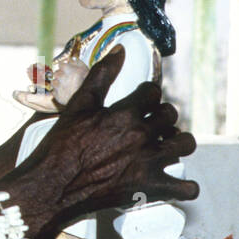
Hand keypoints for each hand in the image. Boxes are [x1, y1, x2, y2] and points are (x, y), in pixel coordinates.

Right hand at [13, 46, 198, 237]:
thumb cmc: (61, 146)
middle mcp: (141, 136)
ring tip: (167, 145)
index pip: (153, 92)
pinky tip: (176, 181)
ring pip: (185, 144)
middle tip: (152, 123)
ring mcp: (148, 163)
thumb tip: (119, 50)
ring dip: (179, 142)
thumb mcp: (79, 105)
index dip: (147, 95)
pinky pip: (185, 188)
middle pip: (171, 115)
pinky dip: (185, 186)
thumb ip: (101, 75)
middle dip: (163, 116)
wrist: (53, 186)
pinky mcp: (150, 188)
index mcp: (125, 114)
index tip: (141, 101)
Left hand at [49, 58, 88, 105]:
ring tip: (65, 86)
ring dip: (58, 83)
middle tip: (67, 79)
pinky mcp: (57, 95)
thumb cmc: (86, 83)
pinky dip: (57, 92)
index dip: (64, 67)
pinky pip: (54, 92)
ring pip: (53, 82)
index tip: (67, 69)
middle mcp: (60, 76)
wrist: (86, 98)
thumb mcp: (85, 69)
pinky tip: (64, 92)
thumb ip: (77, 62)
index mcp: (66, 68)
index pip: (61, 64)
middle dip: (60, 75)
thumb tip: (71, 59)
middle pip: (56, 73)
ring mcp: (57, 86)